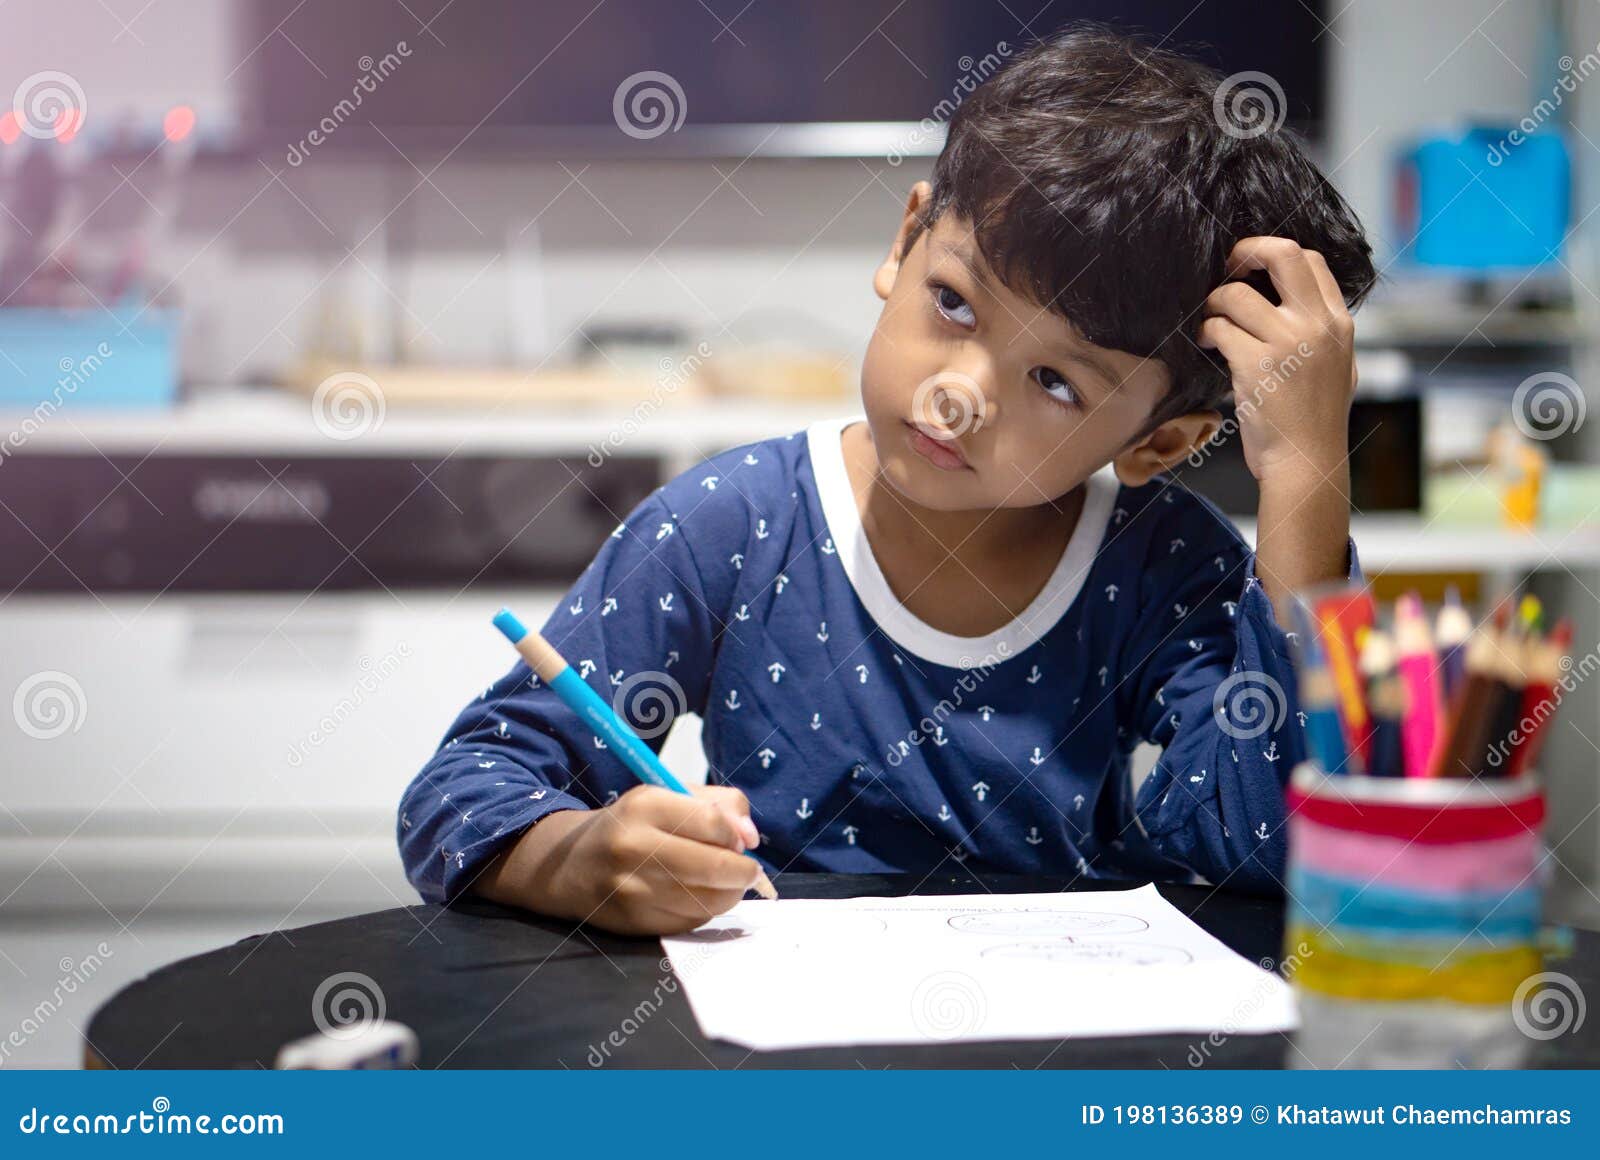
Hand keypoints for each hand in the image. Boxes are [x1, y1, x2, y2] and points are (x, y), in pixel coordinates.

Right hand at [479, 784, 763, 935]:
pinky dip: (705, 909)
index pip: (713, 822)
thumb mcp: (668, 796)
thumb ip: (719, 806)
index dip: (738, 834)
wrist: (569, 866)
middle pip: (717, 867)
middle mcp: (635, 848)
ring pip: (711, 900)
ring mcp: (634, 890)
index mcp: (645, 805)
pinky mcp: (636, 923)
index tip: (744, 839)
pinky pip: (693, 921)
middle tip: (747, 869)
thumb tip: (750, 838)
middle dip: (745, 871)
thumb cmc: (631, 825)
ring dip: (729, 893)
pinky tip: (695, 896)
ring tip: (722, 881)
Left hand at [1197, 236, 1356, 483]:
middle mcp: (1317, 326)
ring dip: (1214, 303)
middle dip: (1246, 251)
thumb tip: (1291, 300)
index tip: (1252, 266)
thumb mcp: (1337, 366)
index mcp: (1339, 323)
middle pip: (1282, 254)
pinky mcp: (1256, 365)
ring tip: (1211, 322)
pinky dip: (1206, 331)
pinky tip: (1207, 344)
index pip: (1311, 259)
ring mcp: (1288, 343)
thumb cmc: (1314, 421)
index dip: (1275, 252)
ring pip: (1236, 294)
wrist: (1306, 462)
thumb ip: (1321, 331)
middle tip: (1226, 268)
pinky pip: (1219, 328)